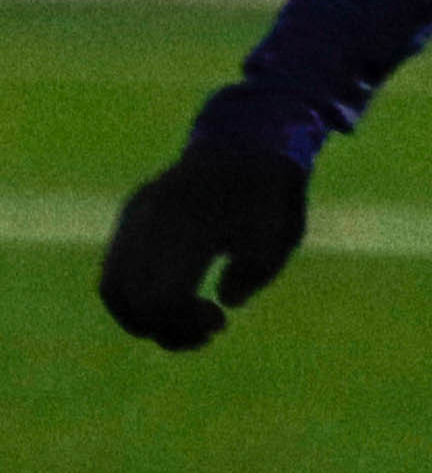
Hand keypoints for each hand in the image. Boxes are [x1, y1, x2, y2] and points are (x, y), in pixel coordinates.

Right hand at [98, 142, 308, 349]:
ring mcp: (134, 216)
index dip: (183, 323)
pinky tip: (176, 298)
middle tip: (208, 330)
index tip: (220, 319)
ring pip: (111, 287)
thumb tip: (225, 302)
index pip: (159, 297)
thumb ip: (250, 274)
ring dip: (143, 317)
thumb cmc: (268, 194)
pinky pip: (115, 268)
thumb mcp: (278, 238)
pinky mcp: (132, 216)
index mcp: (187, 226)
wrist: (249, 142)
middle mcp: (149, 220)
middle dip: (163, 328)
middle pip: (126, 299)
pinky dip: (137, 295)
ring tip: (188, 324)